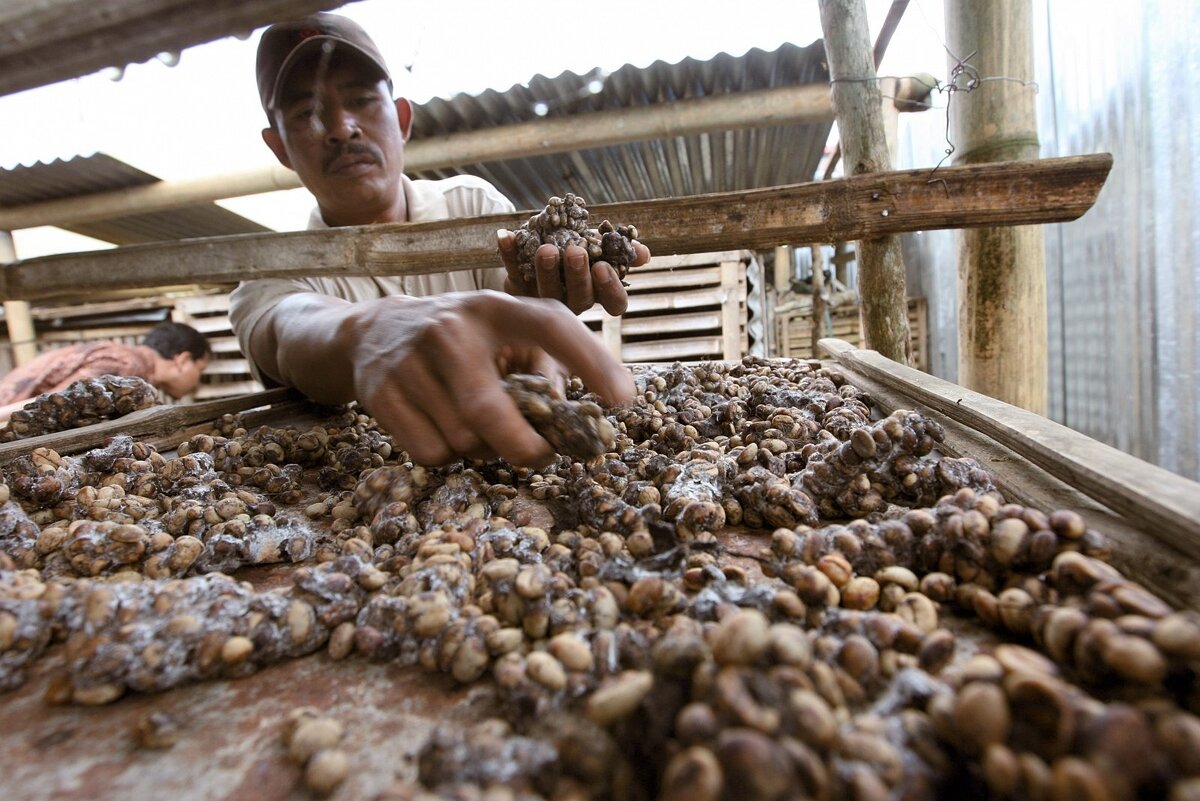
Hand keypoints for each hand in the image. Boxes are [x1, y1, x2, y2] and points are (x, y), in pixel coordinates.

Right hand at [345, 290, 632, 466]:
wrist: (374, 331)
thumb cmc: (463, 341)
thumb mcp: (504, 337)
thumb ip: (543, 371)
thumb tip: (571, 423)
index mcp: (496, 307)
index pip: (551, 326)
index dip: (591, 361)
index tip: (622, 401)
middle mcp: (451, 329)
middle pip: (491, 412)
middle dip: (525, 448)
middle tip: (543, 456)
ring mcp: (411, 360)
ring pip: (464, 440)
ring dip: (482, 450)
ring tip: (477, 427)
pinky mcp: (382, 392)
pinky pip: (432, 452)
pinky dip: (447, 456)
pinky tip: (443, 429)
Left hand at [497, 231, 650, 315]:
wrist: (537, 252)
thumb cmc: (576, 249)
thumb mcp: (601, 245)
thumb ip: (621, 249)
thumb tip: (643, 254)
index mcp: (598, 293)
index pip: (614, 303)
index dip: (610, 289)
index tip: (604, 267)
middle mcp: (573, 302)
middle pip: (579, 298)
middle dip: (577, 275)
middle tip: (575, 252)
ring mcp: (545, 300)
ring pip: (547, 292)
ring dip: (547, 269)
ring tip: (546, 249)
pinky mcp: (518, 291)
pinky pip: (513, 274)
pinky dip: (508, 254)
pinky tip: (506, 236)